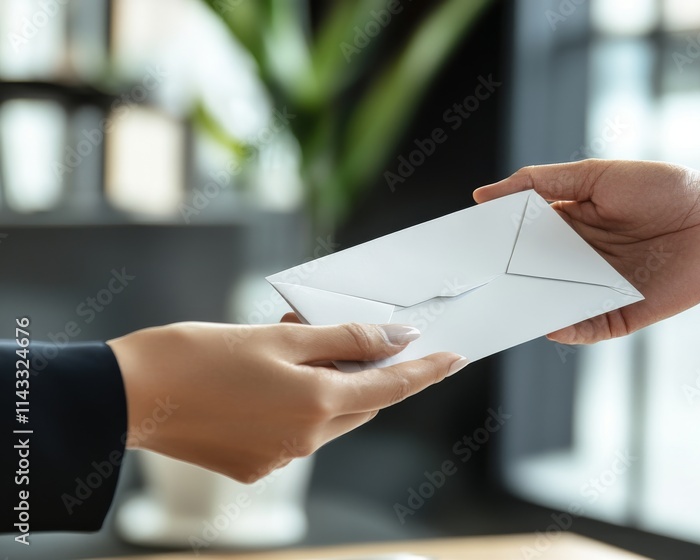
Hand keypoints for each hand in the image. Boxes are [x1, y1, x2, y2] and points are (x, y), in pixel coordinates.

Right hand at [107, 317, 466, 482]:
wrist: (127, 395)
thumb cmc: (198, 355)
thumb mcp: (278, 337)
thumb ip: (344, 339)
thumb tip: (397, 339)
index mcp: (317, 404)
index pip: (392, 387)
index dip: (427, 370)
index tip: (455, 357)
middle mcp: (306, 440)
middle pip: (361, 403)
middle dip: (367, 371)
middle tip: (366, 337)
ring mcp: (280, 459)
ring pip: (329, 418)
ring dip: (328, 385)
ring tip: (296, 346)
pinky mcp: (255, 467)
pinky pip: (297, 433)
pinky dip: (298, 404)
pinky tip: (272, 377)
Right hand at [473, 159, 699, 343]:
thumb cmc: (665, 188)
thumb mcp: (596, 176)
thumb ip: (541, 182)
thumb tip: (484, 194)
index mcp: (569, 222)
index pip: (520, 236)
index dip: (493, 242)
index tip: (461, 247)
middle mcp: (579, 258)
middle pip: (530, 273)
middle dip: (502, 279)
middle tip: (467, 284)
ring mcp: (598, 288)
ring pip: (552, 302)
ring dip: (528, 306)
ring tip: (497, 307)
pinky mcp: (621, 313)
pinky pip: (586, 327)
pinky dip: (565, 328)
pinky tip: (547, 324)